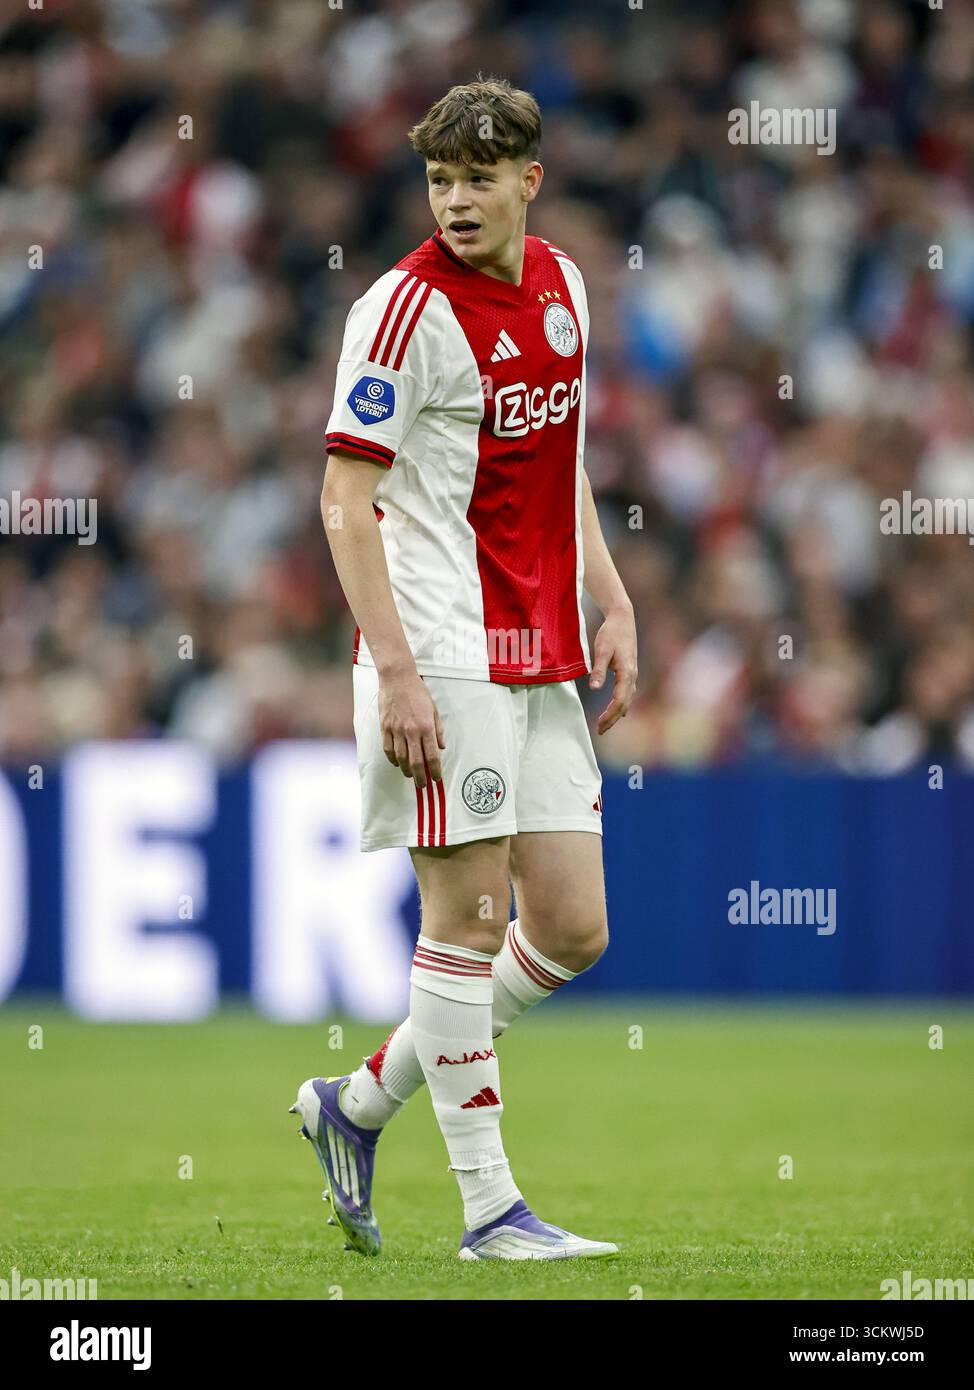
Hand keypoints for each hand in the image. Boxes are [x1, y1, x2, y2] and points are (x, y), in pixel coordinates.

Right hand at [378, 667, 445, 786]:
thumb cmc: (418, 692)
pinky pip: (388, 749)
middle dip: (420, 777)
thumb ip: (438, 730)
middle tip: (422, 785)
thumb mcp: (434, 709)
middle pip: (416, 761)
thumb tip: (441, 747)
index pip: (432, 755)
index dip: (435, 770)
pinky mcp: (385, 727)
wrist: (397, 678)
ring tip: (410, 776)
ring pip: (400, 758)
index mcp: (426, 726)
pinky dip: (392, 759)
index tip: (436, 778)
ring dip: (406, 770)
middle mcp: (411, 731)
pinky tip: (397, 763)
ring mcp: (396, 730)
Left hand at [589, 605, 637, 735]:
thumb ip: (599, 669)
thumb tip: (594, 688)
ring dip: (617, 714)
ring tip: (605, 725)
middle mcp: (633, 676)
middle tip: (600, 731)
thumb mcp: (602, 650)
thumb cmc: (611, 633)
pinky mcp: (629, 672)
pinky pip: (627, 694)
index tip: (598, 725)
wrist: (623, 619)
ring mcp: (633, 674)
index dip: (609, 715)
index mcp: (627, 673)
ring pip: (627, 700)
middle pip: (624, 705)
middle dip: (613, 719)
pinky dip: (621, 705)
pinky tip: (617, 711)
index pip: (619, 701)